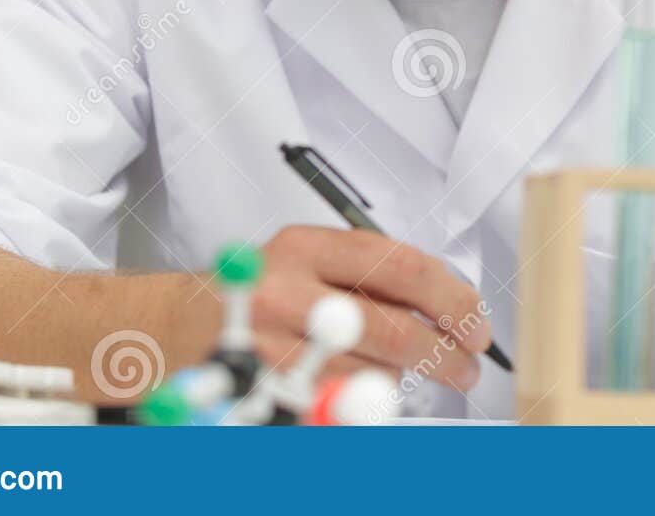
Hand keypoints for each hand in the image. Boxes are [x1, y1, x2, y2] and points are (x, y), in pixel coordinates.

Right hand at [249, 226, 493, 390]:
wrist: (179, 324)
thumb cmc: (259, 290)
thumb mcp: (310, 258)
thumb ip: (373, 273)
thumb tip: (450, 305)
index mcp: (305, 247)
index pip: (402, 267)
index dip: (452, 299)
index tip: (475, 322)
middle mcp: (285, 294)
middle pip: (394, 330)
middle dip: (443, 354)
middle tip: (465, 367)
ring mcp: (271, 350)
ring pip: (370, 375)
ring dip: (396, 380)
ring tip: (395, 372)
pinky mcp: (265, 396)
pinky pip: (338, 407)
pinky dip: (359, 401)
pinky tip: (353, 388)